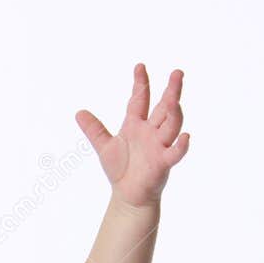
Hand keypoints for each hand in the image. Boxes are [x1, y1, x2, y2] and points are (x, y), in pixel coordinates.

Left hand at [75, 64, 188, 207]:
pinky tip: (185, 136)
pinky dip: (181, 146)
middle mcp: (151, 132)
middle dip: (171, 90)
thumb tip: (78, 112)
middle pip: (164, 107)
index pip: (140, 99)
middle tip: (177, 72)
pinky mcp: (164, 163)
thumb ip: (94, 129)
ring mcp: (159, 146)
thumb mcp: (104, 147)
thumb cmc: (120, 171)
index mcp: (136, 125)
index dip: (140, 83)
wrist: (127, 196)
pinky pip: (175, 153)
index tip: (139, 66)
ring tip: (175, 100)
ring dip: (175, 113)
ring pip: (171, 125)